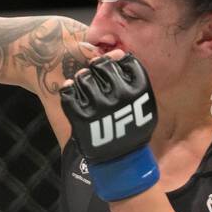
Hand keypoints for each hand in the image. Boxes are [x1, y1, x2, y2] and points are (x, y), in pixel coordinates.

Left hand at [59, 50, 158, 199]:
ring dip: (81, 78)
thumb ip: (133, 80)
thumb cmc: (132, 127)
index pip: (125, 61)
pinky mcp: (79, 116)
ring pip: (83, 77)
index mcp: (138, 90)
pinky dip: (67, 90)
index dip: (116, 60)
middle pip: (102, 66)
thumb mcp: (143, 104)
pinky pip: (68, 93)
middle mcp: (119, 95)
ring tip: (83, 82)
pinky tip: (70, 90)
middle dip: (97, 66)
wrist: (120, 158)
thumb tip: (119, 54)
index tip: (112, 64)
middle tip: (94, 70)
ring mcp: (98, 105)